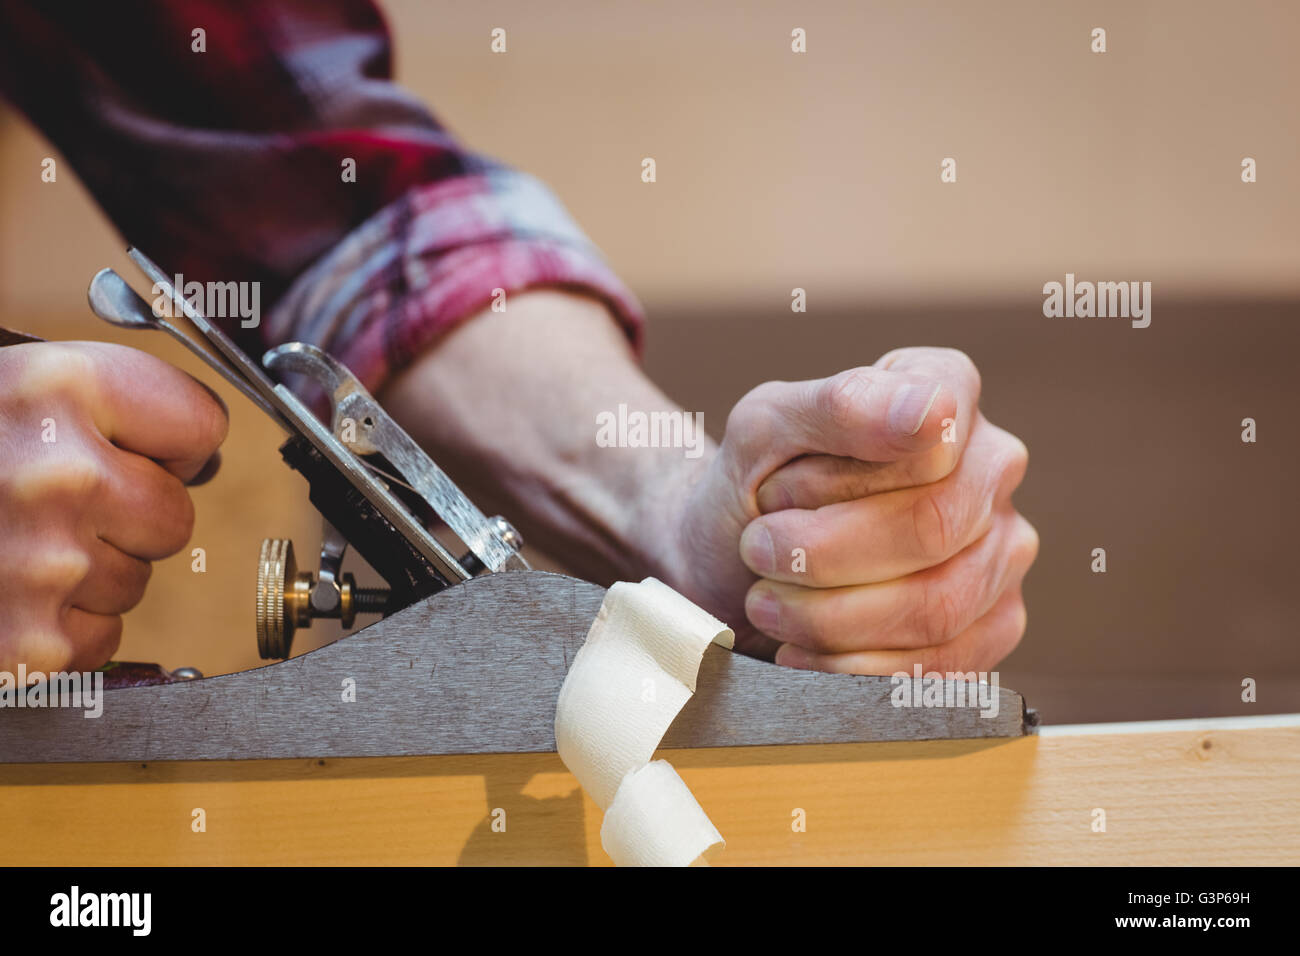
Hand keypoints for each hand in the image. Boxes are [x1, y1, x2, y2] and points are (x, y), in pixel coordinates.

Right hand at [0, 341, 227, 673]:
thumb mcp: (5, 386)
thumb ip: (100, 406)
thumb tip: (194, 451)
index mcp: (59, 389)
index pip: (202, 427)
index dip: (173, 443)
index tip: (144, 449)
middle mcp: (62, 473)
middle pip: (176, 513)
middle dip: (129, 514)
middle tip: (56, 505)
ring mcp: (47, 564)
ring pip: (139, 578)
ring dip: (92, 570)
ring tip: (12, 547)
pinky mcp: (30, 643)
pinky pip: (102, 636)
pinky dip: (64, 625)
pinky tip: (6, 592)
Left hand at [661, 348, 1036, 673]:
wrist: (728, 565)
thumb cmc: (753, 484)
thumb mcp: (765, 429)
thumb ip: (841, 406)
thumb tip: (932, 414)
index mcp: (946, 390)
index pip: (933, 436)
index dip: (841, 477)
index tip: (774, 494)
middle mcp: (991, 465)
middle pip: (933, 527)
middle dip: (822, 554)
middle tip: (757, 553)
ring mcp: (1003, 547)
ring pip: (939, 603)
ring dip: (830, 616)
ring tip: (768, 604)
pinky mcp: (995, 625)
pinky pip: (942, 665)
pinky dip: (853, 668)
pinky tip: (801, 652)